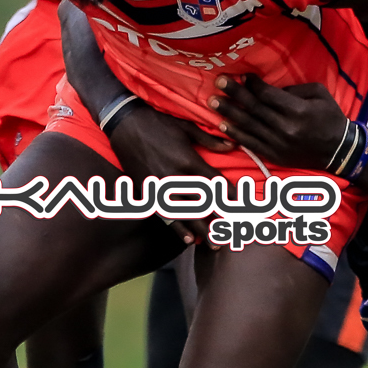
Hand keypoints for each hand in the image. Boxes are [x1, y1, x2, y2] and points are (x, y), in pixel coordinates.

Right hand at [107, 104, 230, 245]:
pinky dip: (177, 227)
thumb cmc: (158, 123)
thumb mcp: (186, 127)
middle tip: (234, 234)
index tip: (243, 208)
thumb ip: (209, 139)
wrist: (124, 124)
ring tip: (215, 244)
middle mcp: (176, 176)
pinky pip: (165, 214)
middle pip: (203, 204)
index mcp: (189, 160)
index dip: (231, 196)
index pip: (216, 183)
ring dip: (201, 230)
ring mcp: (161, 186)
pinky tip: (188, 239)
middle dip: (220, 220)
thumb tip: (232, 145)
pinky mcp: (148, 191)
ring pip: (186, 214)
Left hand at [209, 76, 349, 168]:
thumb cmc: (330, 118)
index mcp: (298, 111)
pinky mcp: (274, 155)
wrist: (338, 151)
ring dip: (229, 113)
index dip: (253, 85)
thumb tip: (268, 88)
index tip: (242, 75)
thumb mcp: (318, 94)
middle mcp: (286, 128)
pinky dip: (235, 134)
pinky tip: (222, 125)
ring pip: (248, 126)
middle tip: (218, 82)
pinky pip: (251, 143)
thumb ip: (293, 90)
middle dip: (234, 94)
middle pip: (254, 108)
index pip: (268, 95)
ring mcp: (278, 144)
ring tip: (212, 101)